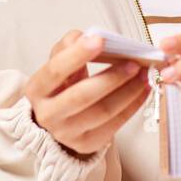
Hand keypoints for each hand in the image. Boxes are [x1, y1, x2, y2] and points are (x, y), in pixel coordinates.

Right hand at [24, 30, 149, 158]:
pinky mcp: (86, 144)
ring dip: (128, 91)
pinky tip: (143, 90)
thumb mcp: (58, 64)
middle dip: (111, 77)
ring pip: (102, 111)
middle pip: (81, 96)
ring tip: (144, 74)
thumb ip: (69, 47)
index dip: (77, 55)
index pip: (55, 71)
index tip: (100, 40)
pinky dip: (133, 105)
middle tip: (134, 62)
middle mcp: (47, 114)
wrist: (58, 120)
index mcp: (36, 89)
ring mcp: (66, 133)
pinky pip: (115, 124)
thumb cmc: (61, 85)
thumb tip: (87, 36)